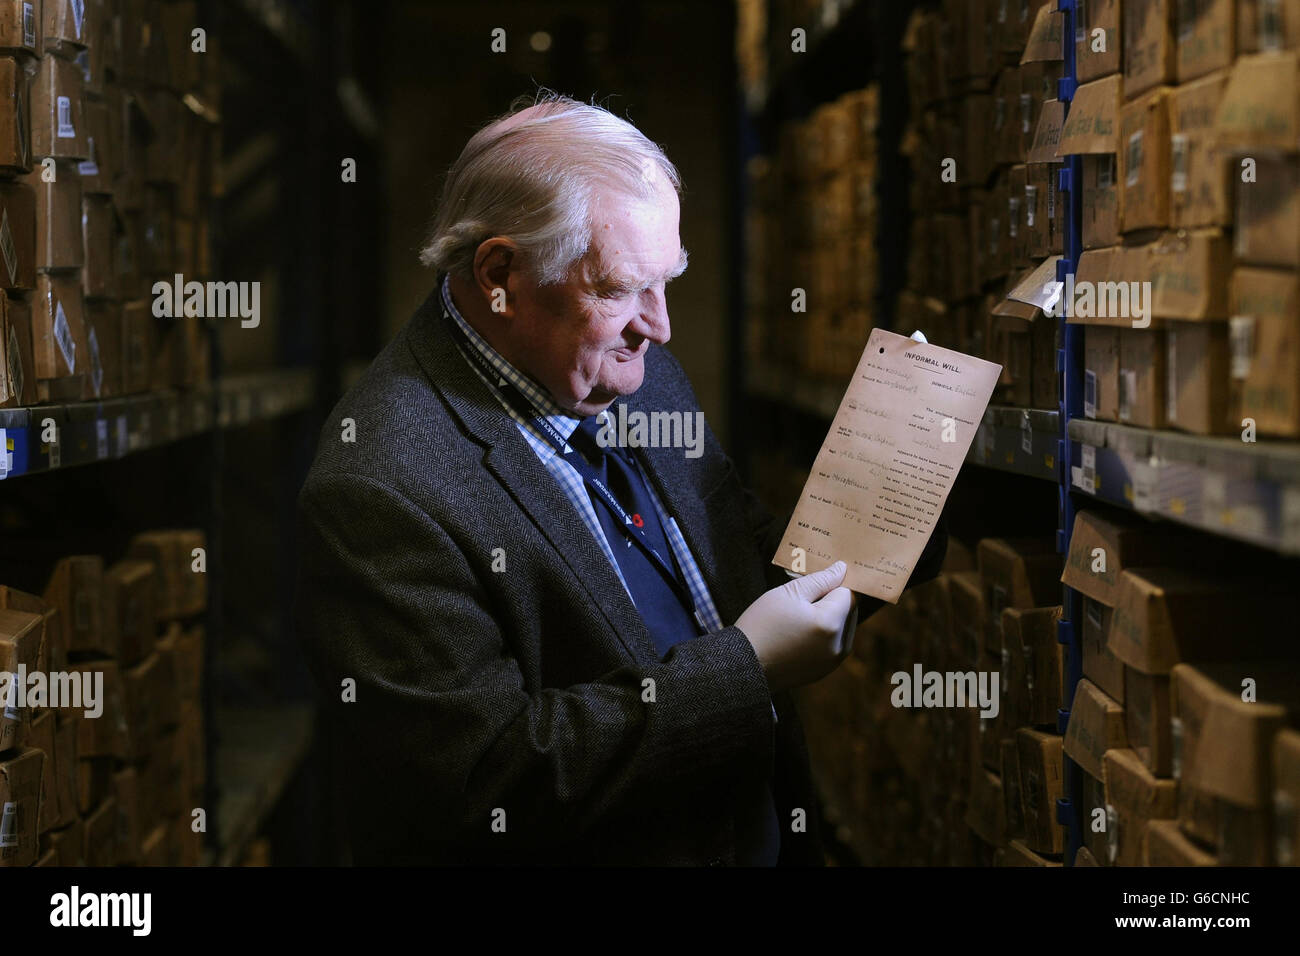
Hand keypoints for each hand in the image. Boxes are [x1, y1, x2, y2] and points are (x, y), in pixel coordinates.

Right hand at [734, 561, 857, 692]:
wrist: (743, 665)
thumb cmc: (762, 625)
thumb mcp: (788, 593)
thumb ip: (820, 580)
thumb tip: (842, 569)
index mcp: (830, 623)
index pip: (847, 593)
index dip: (832, 584)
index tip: (814, 583)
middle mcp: (838, 645)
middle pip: (848, 611)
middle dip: (832, 601)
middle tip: (802, 600)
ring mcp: (832, 661)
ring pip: (842, 628)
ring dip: (829, 618)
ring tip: (799, 618)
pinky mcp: (823, 671)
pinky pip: (832, 645)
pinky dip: (823, 636)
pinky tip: (799, 634)